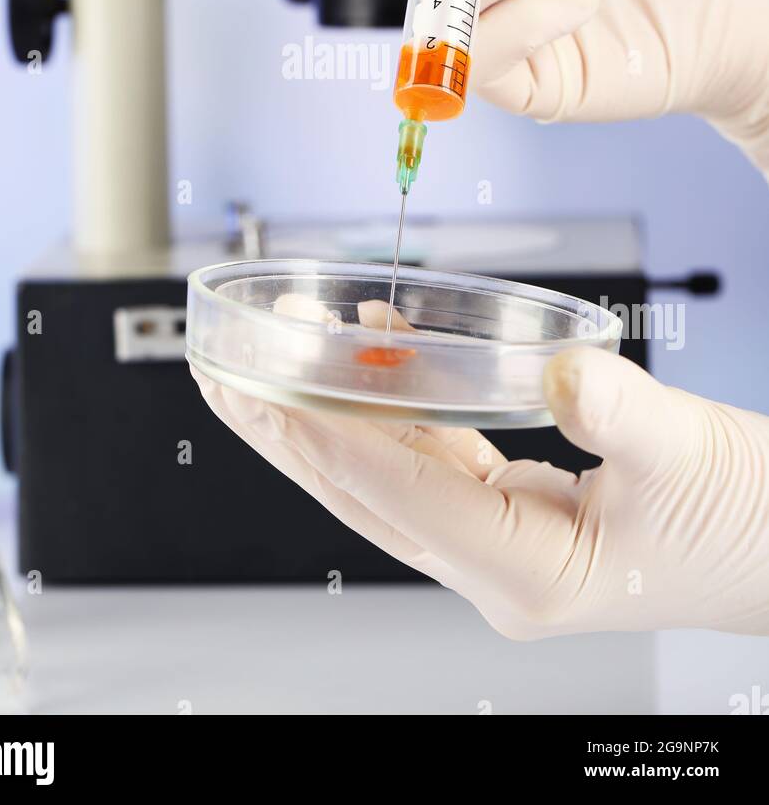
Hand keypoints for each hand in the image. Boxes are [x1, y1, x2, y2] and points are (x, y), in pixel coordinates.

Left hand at [192, 298, 768, 638]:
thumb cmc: (743, 520)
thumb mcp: (689, 451)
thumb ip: (623, 411)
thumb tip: (561, 369)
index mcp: (531, 572)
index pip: (404, 501)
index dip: (331, 444)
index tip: (268, 398)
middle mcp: (496, 570)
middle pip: (364, 497)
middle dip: (285, 438)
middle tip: (217, 380)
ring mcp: (496, 547)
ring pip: (382, 482)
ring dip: (317, 424)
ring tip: (253, 371)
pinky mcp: (507, 516)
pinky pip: (424, 463)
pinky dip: (385, 415)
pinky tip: (361, 361)